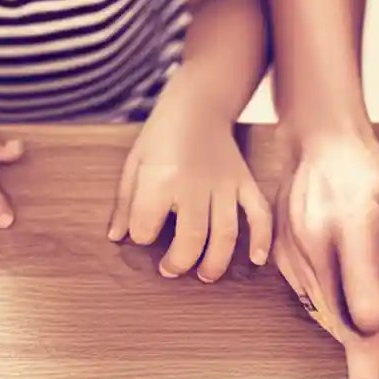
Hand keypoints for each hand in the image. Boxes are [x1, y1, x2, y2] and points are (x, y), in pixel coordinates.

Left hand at [107, 111, 270, 281]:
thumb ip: (125, 202)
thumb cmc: (162, 134)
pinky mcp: (245, 182)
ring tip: (205, 276)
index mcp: (160, 179)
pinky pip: (258, 214)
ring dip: (215, 262)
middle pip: (191, 238)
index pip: (147, 226)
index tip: (141, 235)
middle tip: (170, 269)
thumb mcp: (135, 163)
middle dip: (178, 262)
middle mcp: (194, 185)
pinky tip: (255, 259)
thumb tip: (116, 237)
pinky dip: (261, 238)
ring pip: (225, 234)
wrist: (199, 102)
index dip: (141, 236)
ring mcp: (224, 184)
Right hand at [273, 125, 378, 378]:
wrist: (318, 141)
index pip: (363, 314)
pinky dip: (334, 307)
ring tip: (365, 326)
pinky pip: (313, 300)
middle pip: (340, 326)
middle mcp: (312, 247)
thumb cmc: (364, 170)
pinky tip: (345, 288)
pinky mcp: (280, 260)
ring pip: (325, 317)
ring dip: (350, 329)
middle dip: (360, 366)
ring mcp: (290, 256)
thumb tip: (375, 314)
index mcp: (348, 230)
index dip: (366, 372)